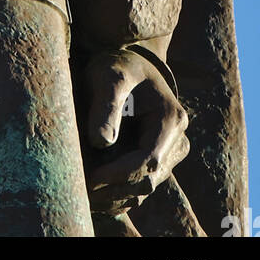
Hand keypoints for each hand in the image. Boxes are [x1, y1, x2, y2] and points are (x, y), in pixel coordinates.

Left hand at [82, 48, 188, 215]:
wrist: (127, 64)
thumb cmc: (117, 66)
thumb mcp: (110, 77)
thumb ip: (106, 106)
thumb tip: (101, 142)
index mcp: (171, 119)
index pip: (149, 159)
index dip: (121, 173)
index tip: (92, 176)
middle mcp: (176, 140)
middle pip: (149, 179)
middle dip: (115, 188)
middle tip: (83, 188)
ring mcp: (168, 153)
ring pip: (144, 188)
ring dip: (115, 195)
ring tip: (84, 191)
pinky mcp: (156, 160)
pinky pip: (140, 186)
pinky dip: (118, 193)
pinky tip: (94, 192)